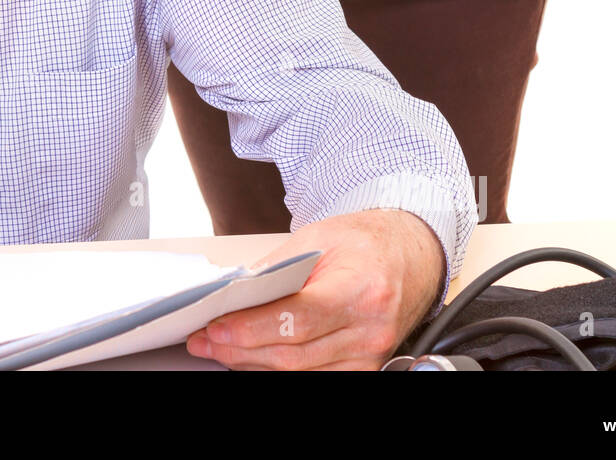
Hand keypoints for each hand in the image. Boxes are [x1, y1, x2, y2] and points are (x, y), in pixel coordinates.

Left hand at [186, 209, 445, 369]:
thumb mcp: (318, 238)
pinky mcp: (366, 368)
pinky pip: (314, 376)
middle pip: (294, 354)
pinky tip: (252, 357)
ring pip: (300, 372)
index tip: (216, 328)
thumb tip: (232, 295)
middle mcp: (371, 330)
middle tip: (205, 340)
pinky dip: (278, 368)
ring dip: (253, 363)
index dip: (251, 328)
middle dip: (241, 349)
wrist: (410, 254)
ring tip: (220, 348)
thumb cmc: (366, 242)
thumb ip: (275, 269)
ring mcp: (371, 355)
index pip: (298, 320)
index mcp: (363, 289)